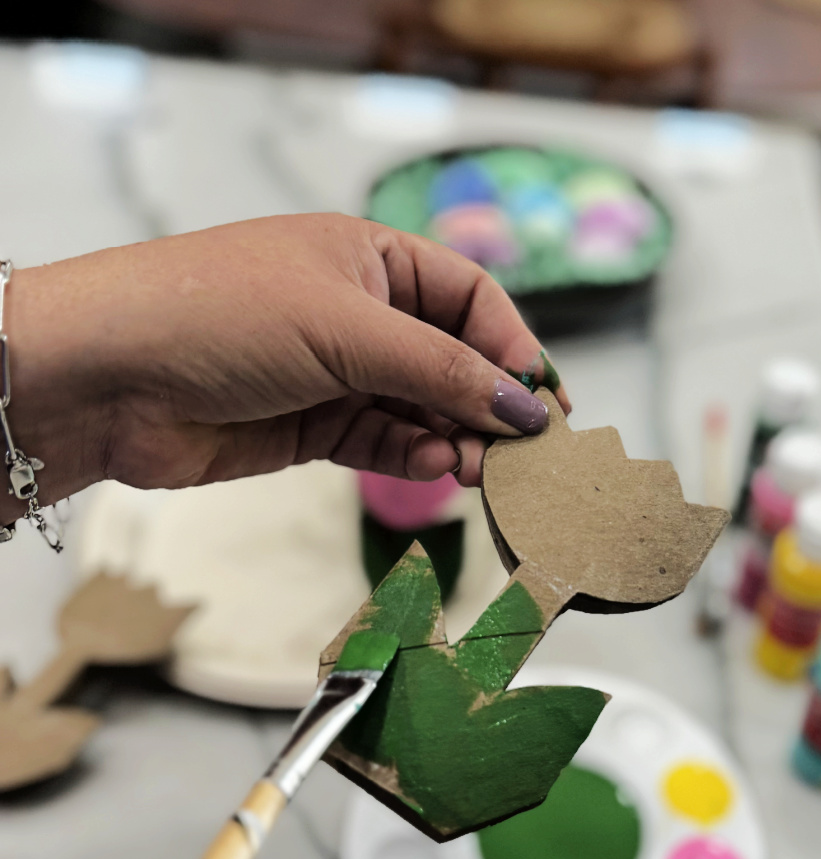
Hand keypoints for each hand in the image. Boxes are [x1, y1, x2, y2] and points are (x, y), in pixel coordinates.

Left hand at [1, 214, 568, 523]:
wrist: (107, 378)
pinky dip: (415, 459)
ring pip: (425, 411)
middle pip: (454, 361)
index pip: (471, 299)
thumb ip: (444, 372)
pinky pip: (388, 444)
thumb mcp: (348, 328)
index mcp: (372, 259)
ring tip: (476, 468)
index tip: (545, 399)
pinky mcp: (317, 428)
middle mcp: (361, 314)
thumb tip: (527, 407)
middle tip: (518, 450)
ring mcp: (339, 374)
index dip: (513, 347)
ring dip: (455, 440)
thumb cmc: (220, 314)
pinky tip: (433, 469)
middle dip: (488, 404)